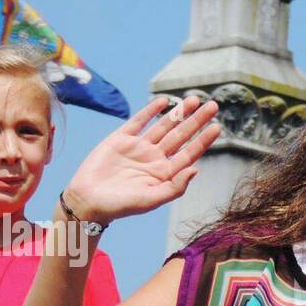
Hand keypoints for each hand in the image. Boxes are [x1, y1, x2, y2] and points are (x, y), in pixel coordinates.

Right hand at [63, 94, 220, 224]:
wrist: (88, 200)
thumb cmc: (121, 206)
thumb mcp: (152, 199)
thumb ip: (175, 186)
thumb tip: (196, 169)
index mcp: (165, 174)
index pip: (189, 153)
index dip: (203, 140)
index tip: (217, 126)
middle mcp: (155, 159)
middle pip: (181, 135)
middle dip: (196, 120)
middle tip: (213, 105)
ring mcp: (139, 147)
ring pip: (163, 126)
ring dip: (179, 113)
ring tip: (194, 100)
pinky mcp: (120, 139)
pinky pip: (139, 121)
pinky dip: (150, 111)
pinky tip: (164, 101)